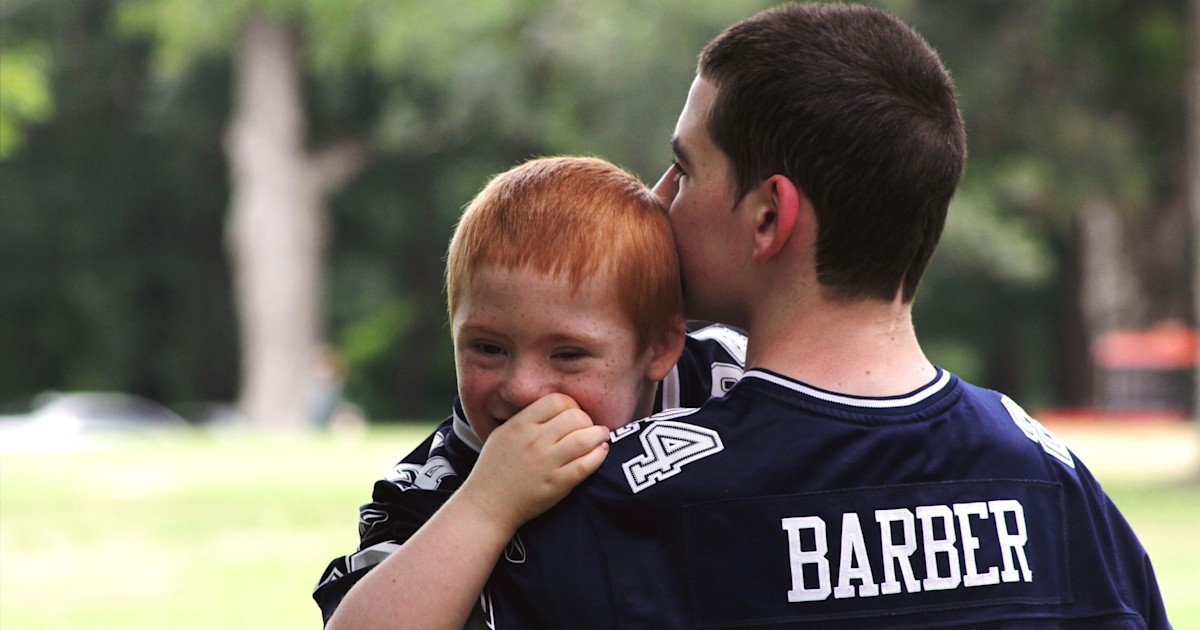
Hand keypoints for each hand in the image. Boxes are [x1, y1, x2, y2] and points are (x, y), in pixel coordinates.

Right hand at [459, 393, 608, 531]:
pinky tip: (600, 452)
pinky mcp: (557, 483)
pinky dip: (599, 455)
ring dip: (599, 435)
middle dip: (587, 420)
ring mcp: (547, 462)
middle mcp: (535, 440)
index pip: (557, 401)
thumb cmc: (494, 469)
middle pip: (575, 417)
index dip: (571, 405)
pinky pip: (586, 464)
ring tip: (601, 436)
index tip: (573, 415)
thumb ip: (527, 419)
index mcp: (520, 425)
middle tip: (589, 428)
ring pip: (585, 438)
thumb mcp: (503, 433)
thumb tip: (558, 408)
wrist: (487, 505)